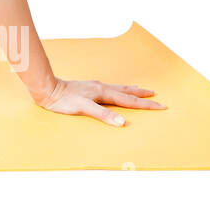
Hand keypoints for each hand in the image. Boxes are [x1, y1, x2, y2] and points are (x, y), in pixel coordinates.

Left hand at [37, 78, 166, 126]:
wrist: (47, 89)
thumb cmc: (63, 100)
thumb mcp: (83, 108)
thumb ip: (103, 115)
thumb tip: (122, 122)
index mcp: (103, 92)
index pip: (130, 100)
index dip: (146, 104)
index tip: (161, 105)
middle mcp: (101, 87)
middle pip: (126, 91)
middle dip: (142, 94)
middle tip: (155, 94)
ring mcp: (94, 87)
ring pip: (118, 88)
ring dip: (131, 90)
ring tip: (139, 89)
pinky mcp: (87, 88)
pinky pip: (108, 89)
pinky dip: (117, 90)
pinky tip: (112, 91)